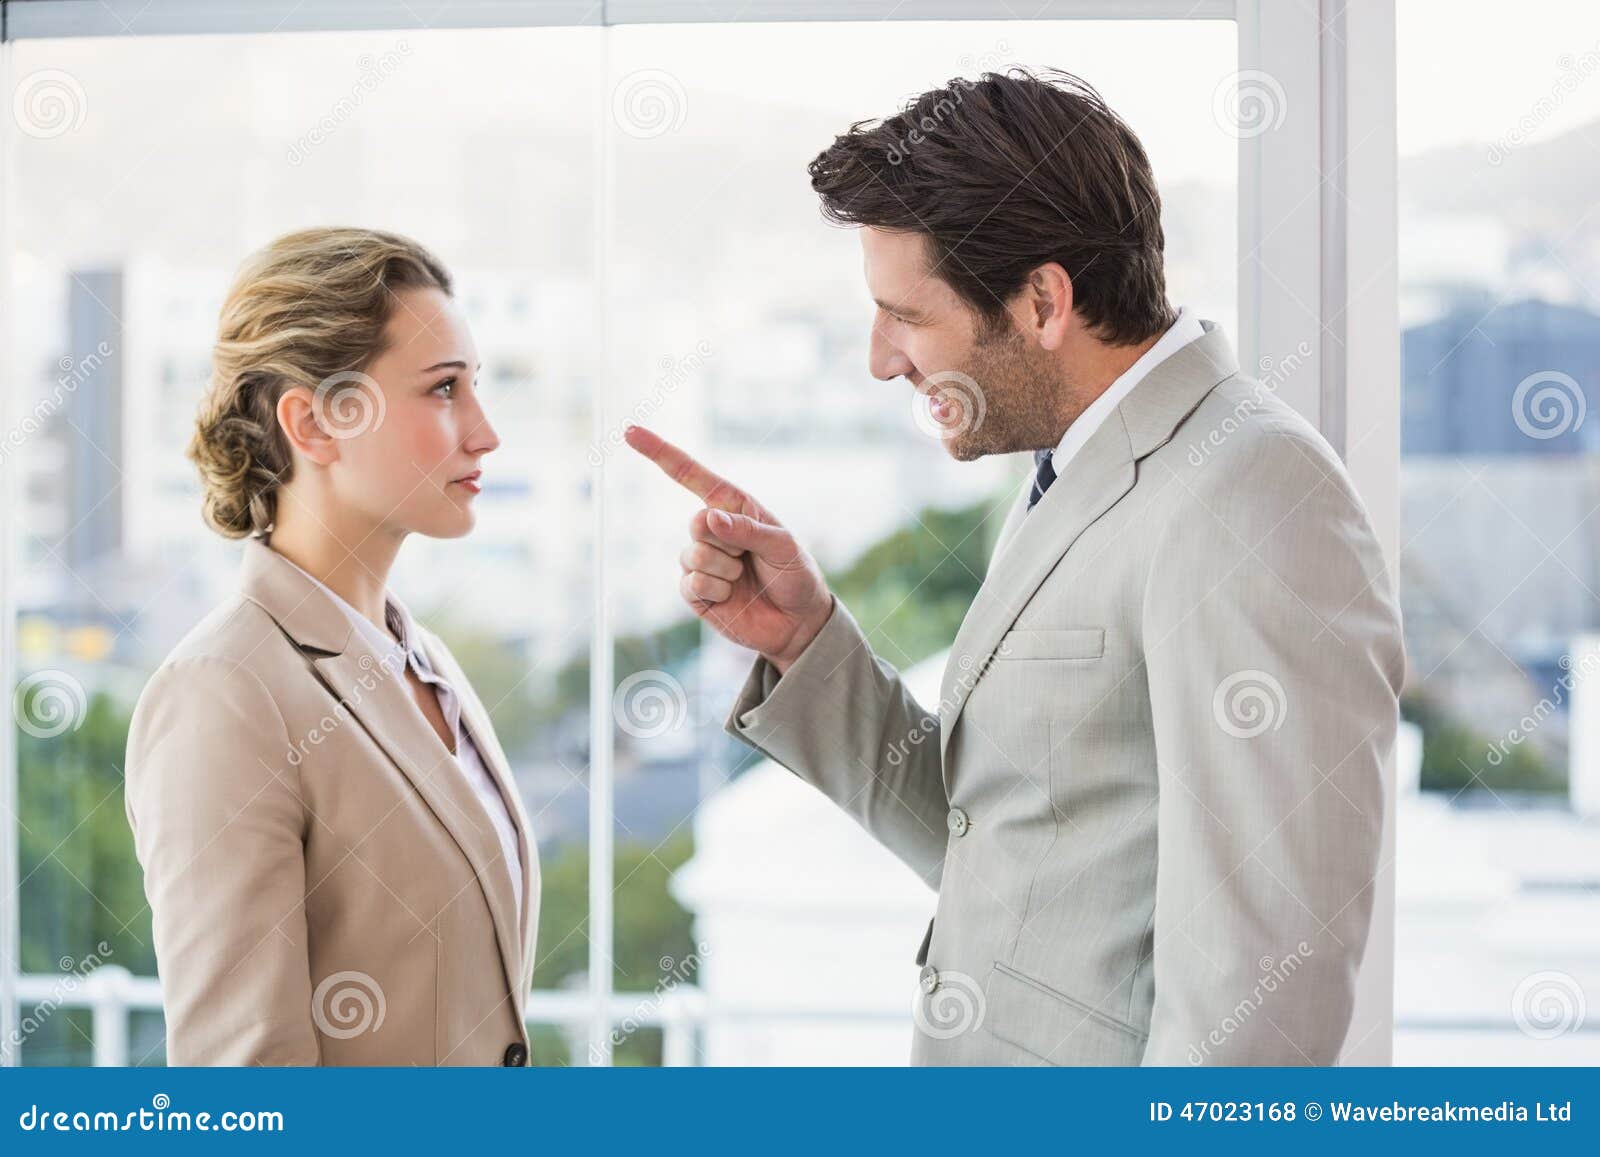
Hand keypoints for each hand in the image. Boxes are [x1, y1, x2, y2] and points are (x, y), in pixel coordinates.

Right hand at [624, 425, 833, 673]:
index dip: (660, 453)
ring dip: (726, 570)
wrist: (797, 622)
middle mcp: (711, 530)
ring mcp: (700, 560)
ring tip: (745, 577)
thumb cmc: (794, 573)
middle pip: (695, 524)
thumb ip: (747, 530)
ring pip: (694, 556)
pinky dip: (717, 590)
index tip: (631, 432)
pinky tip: (732, 596)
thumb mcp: (782, 545)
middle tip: (750, 557)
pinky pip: (692, 584)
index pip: (690, 475)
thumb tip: (708, 519)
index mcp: (732, 506)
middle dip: (725, 542)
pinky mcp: (694, 591)